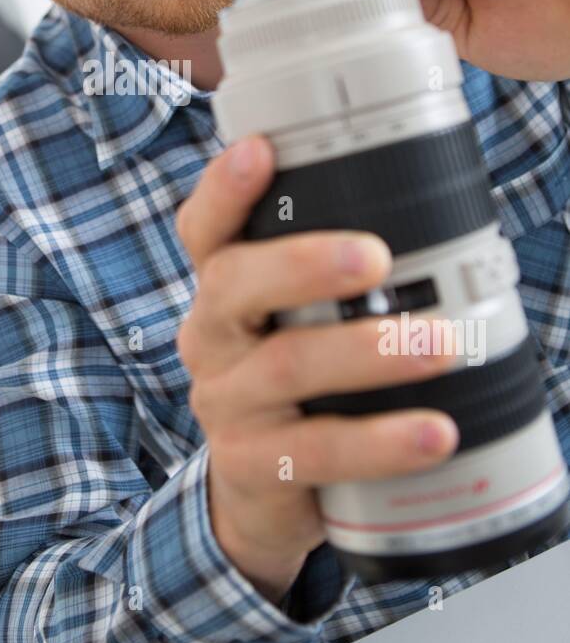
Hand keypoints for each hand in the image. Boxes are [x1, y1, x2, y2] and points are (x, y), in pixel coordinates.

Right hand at [175, 135, 459, 603]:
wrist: (260, 492)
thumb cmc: (294, 381)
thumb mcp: (292, 322)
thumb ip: (327, 277)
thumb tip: (432, 218)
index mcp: (222, 290)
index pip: (204, 229)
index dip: (224, 189)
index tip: (260, 151)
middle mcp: (210, 338)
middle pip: (234, 285)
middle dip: (304, 264)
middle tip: (375, 256)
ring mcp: (225, 403)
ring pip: (286, 367)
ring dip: (367, 352)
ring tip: (438, 344)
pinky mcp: (251, 465)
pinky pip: (315, 452)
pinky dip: (381, 441)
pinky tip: (432, 432)